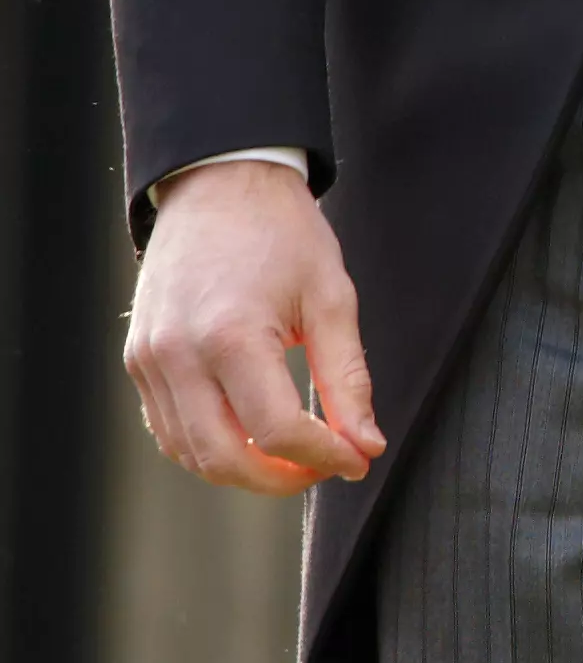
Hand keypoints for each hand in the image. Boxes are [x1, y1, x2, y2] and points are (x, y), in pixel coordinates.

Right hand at [125, 161, 381, 495]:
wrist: (220, 183)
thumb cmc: (282, 232)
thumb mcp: (331, 296)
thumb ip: (347, 377)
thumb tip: (365, 443)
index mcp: (230, 337)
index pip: (276, 432)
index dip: (324, 457)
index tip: (357, 458)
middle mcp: (177, 356)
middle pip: (224, 458)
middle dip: (281, 479)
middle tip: (326, 466)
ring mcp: (149, 361)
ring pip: (190, 453)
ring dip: (243, 469)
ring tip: (293, 454)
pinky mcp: (138, 361)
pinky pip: (169, 428)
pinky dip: (209, 445)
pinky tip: (251, 434)